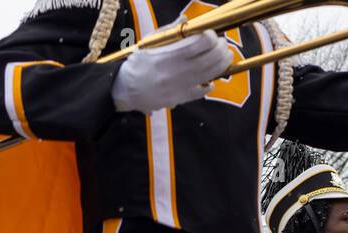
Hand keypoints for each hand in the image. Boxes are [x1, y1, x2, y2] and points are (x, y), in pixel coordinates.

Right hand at [112, 28, 232, 114]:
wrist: (125, 89)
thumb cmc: (137, 63)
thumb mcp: (149, 42)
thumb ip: (169, 30)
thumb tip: (185, 19)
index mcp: (171, 55)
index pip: (202, 42)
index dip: (211, 36)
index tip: (210, 33)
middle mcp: (178, 71)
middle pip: (212, 57)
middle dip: (221, 47)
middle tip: (221, 43)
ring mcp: (181, 86)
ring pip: (212, 73)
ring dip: (222, 62)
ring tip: (222, 56)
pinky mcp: (181, 98)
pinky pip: (203, 91)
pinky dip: (210, 83)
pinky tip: (209, 78)